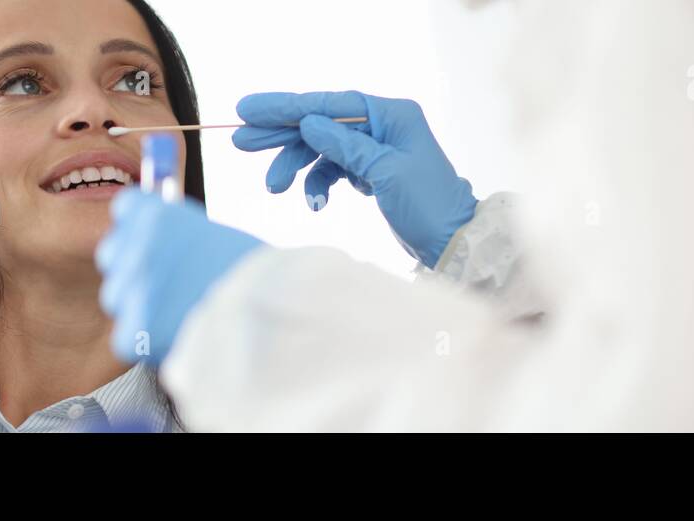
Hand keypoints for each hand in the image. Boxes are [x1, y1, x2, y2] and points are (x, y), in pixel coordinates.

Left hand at [96, 190, 262, 364]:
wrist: (269, 313)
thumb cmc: (256, 274)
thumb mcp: (216, 234)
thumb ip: (180, 232)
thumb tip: (164, 241)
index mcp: (157, 213)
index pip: (125, 208)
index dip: (142, 229)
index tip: (157, 243)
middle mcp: (137, 244)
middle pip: (112, 255)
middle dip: (135, 268)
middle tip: (169, 285)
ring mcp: (133, 288)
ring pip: (117, 297)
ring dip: (141, 306)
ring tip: (181, 314)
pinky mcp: (133, 330)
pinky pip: (127, 337)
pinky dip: (148, 342)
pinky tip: (178, 337)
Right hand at [232, 91, 477, 267]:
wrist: (452, 242)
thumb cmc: (428, 204)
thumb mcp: (385, 172)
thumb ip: (345, 145)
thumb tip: (308, 121)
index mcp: (390, 114)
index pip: (327, 104)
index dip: (285, 107)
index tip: (248, 110)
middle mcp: (381, 125)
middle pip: (319, 123)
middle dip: (280, 136)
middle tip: (241, 142)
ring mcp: (374, 148)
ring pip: (321, 149)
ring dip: (295, 166)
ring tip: (273, 187)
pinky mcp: (370, 172)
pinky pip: (332, 170)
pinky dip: (318, 184)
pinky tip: (314, 203)